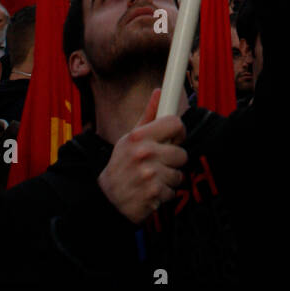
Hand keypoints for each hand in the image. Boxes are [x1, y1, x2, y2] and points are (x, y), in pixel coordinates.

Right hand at [97, 89, 186, 223]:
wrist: (108, 199)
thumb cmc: (121, 165)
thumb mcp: (129, 139)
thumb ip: (148, 116)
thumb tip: (159, 91)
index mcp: (139, 137)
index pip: (175, 123)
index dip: (178, 131)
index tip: (175, 137)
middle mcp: (144, 153)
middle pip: (181, 153)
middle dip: (173, 160)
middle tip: (159, 163)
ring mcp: (149, 175)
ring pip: (179, 174)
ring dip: (169, 178)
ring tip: (153, 178)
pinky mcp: (154, 194)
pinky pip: (173, 191)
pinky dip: (164, 194)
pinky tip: (151, 191)